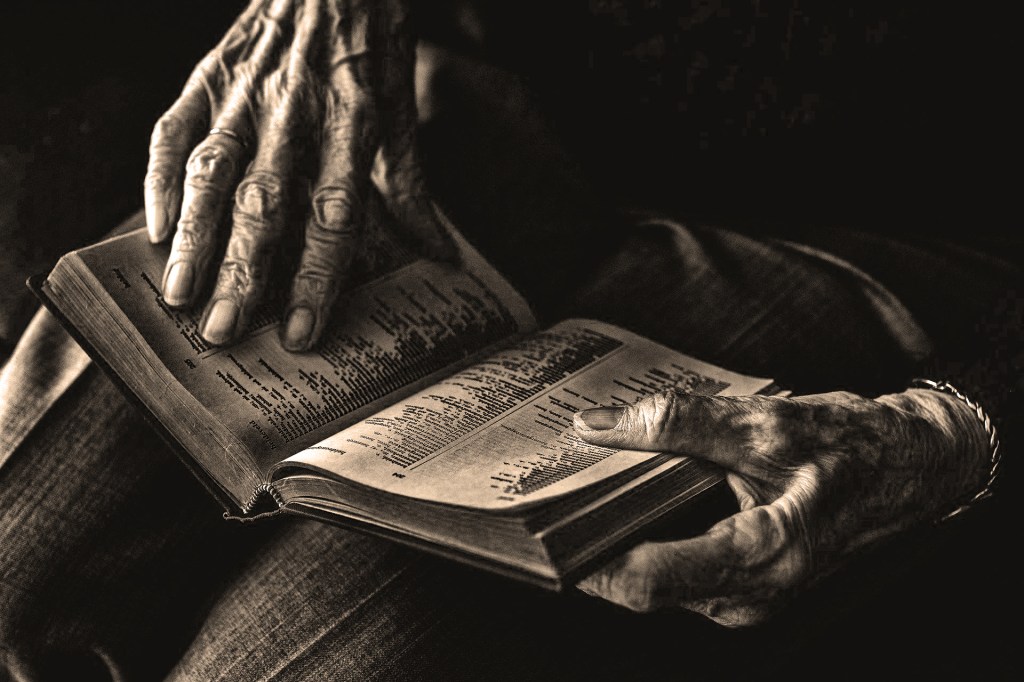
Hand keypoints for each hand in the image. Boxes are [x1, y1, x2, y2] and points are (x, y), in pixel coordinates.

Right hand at [145, 0, 452, 350]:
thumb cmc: (371, 46)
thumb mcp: (401, 111)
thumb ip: (411, 188)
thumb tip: (442, 257)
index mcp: (353, 124)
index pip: (334, 214)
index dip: (318, 276)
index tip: (303, 331)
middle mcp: (295, 111)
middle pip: (265, 201)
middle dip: (242, 271)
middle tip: (224, 331)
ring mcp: (243, 92)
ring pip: (211, 171)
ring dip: (193, 236)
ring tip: (178, 294)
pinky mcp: (207, 75)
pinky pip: (172, 130)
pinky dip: (157, 179)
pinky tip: (153, 228)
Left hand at [571, 387, 989, 625]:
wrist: (907, 470)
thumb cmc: (850, 448)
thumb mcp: (764, 422)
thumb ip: (677, 423)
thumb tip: (599, 427)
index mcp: (761, 557)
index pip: (643, 580)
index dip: (585, 556)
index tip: (543, 525)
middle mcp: (748, 594)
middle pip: (638, 585)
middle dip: (592, 542)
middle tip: (554, 494)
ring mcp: (743, 597)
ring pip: (653, 581)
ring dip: (617, 539)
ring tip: (587, 488)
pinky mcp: (740, 585)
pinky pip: (675, 572)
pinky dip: (646, 539)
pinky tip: (631, 499)